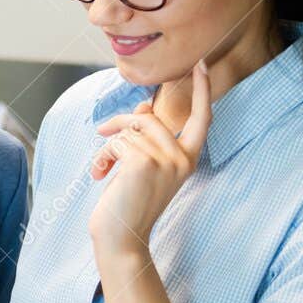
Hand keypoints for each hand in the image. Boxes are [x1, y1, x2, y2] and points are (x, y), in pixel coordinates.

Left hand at [88, 59, 211, 257]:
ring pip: (130, 129)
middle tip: (102, 132)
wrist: (120, 238)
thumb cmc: (128, 204)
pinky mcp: (142, 163)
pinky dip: (102, 156)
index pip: (202, 118)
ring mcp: (165, 160)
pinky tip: (99, 175)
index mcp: (188, 159)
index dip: (203, 90)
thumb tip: (145, 105)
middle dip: (121, 122)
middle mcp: (182, 159)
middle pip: (150, 118)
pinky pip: (116, 142)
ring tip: (102, 168)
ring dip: (108, 146)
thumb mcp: (144, 166)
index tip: (200, 65)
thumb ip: (148, 137)